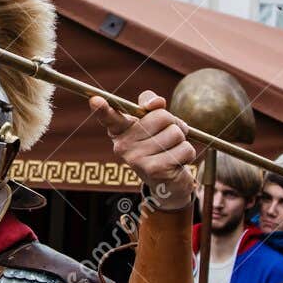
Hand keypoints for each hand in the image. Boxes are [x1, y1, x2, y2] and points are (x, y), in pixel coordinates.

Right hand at [89, 91, 196, 210]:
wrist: (167, 182)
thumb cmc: (160, 145)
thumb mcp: (154, 123)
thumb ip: (152, 105)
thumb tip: (156, 102)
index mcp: (121, 131)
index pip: (109, 118)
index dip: (102, 108)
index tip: (95, 100)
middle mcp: (123, 146)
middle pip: (162, 116)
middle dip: (174, 125)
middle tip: (167, 138)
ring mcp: (137, 159)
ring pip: (176, 133)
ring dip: (182, 141)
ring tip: (171, 151)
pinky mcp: (154, 170)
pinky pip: (185, 149)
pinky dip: (187, 155)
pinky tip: (176, 163)